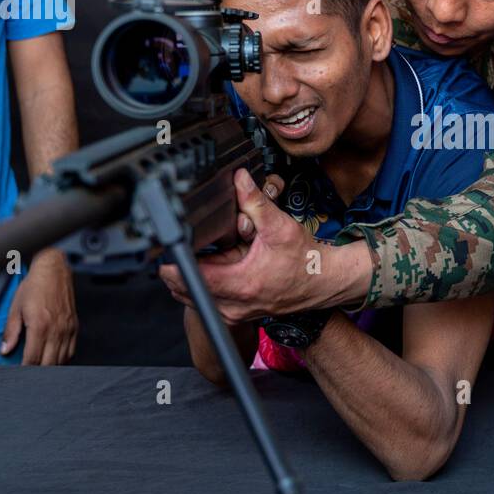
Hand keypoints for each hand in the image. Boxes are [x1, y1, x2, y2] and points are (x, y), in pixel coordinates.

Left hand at [3, 249, 77, 365]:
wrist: (54, 270)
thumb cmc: (35, 286)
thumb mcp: (15, 308)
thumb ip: (10, 331)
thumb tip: (5, 349)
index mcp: (39, 325)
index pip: (32, 358)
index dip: (24, 369)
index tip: (19, 374)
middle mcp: (56, 329)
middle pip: (48, 363)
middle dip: (37, 371)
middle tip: (28, 374)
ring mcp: (67, 329)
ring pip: (62, 360)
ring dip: (51, 367)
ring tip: (40, 369)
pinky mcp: (74, 326)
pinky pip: (71, 351)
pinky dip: (63, 358)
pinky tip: (54, 358)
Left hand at [158, 170, 360, 320]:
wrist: (323, 281)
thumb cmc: (305, 260)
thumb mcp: (279, 226)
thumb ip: (255, 202)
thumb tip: (239, 179)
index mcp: (241, 284)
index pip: (189, 278)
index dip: (174, 261)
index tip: (171, 246)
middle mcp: (233, 305)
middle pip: (184, 289)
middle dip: (180, 267)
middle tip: (187, 246)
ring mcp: (234, 313)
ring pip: (193, 297)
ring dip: (192, 277)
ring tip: (202, 256)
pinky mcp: (237, 314)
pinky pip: (207, 301)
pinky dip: (205, 285)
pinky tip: (215, 268)